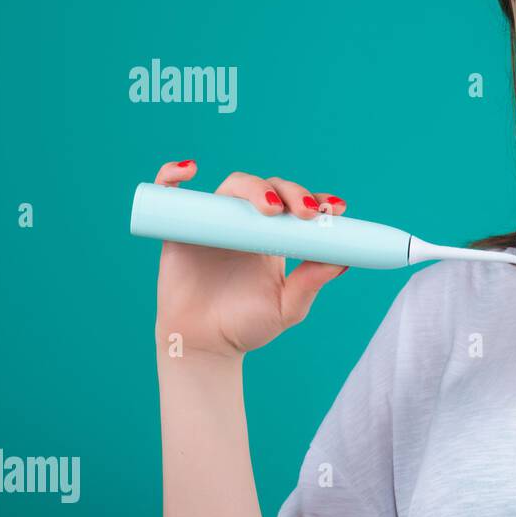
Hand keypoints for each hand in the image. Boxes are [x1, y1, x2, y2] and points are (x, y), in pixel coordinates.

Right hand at [152, 160, 350, 357]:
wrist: (204, 346)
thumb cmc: (246, 326)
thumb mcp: (288, 307)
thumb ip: (312, 282)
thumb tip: (344, 260)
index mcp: (275, 237)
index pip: (296, 204)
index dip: (315, 199)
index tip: (334, 208)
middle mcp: (246, 224)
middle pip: (269, 189)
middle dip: (291, 192)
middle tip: (306, 212)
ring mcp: (213, 223)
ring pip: (232, 187)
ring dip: (252, 187)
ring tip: (270, 208)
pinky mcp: (178, 229)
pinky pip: (171, 192)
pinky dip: (172, 174)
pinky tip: (189, 170)